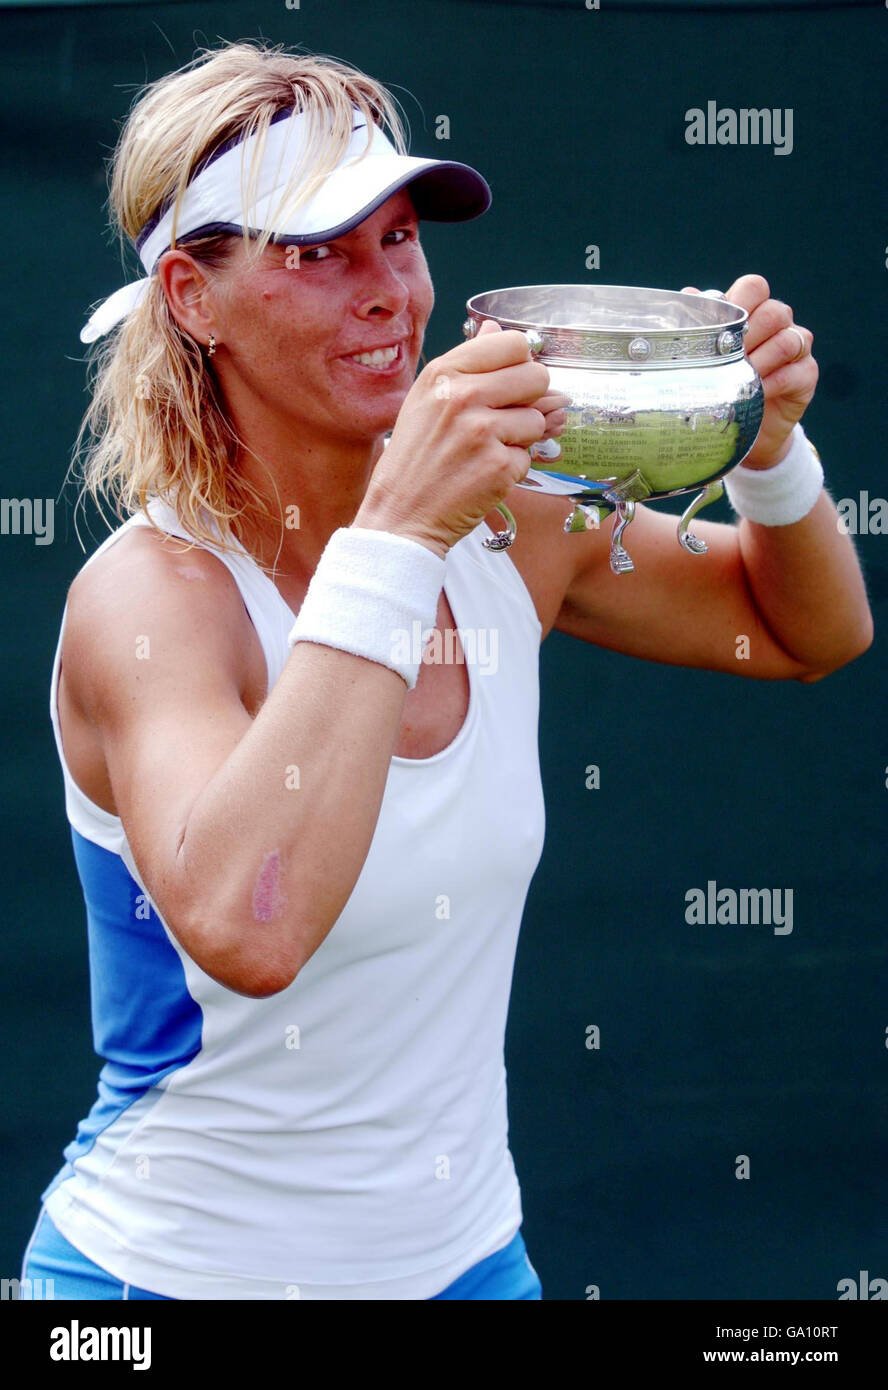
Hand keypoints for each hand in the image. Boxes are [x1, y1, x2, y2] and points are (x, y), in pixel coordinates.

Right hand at [355, 319, 554, 556]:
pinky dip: (512, 469)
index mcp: (444, 373)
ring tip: (484, 452)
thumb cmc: (414, 459)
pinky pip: (529, 456)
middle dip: (528, 399)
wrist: (400, 515)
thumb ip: (466, 363)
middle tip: (502, 420)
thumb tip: (494, 328)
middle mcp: (462, 396)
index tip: (508, 382)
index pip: (513, 344)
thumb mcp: (427, 399)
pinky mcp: (499, 466)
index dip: (519, 364)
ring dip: (520, 438)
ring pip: (537, 419)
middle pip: (536, 376)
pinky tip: (482, 475)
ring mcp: (482, 431)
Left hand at [682, 275, 817, 467]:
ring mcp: (798, 348)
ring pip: (788, 340)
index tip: (721, 325)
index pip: (755, 287)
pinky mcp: (807, 375)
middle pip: (774, 312)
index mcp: (755, 312)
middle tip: (727, 359)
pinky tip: (756, 395)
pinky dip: (772, 384)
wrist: (746, 427)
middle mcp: (780, 325)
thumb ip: (702, 326)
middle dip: (749, 336)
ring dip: (761, 361)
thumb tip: (689, 294)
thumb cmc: (724, 384)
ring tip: (740, 378)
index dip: (740, 299)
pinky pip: (795, 372)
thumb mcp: (708, 357)